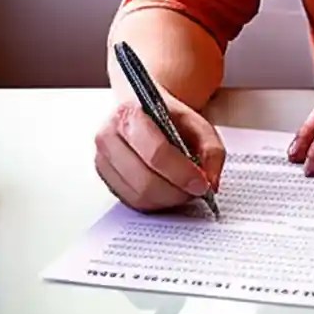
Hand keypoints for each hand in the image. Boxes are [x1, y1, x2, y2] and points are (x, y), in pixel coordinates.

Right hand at [94, 98, 225, 212]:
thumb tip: (211, 182)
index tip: (202, 184)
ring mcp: (102, 160)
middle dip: (177, 192)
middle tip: (196, 191)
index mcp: (130, 114)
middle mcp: (109, 137)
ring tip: (184, 191)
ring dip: (168, 200)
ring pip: (138, 196)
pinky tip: (168, 192)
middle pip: (145, 181)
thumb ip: (211, 150)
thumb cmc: (168, 116)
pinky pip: (131, 202)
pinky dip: (155, 203)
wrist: (144, 111)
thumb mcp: (196, 122)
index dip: (182, 173)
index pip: (156, 153)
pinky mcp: (105, 179)